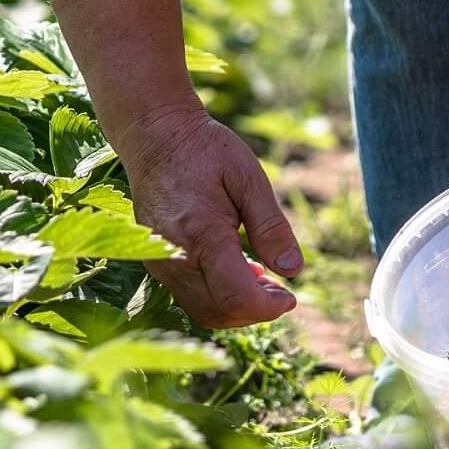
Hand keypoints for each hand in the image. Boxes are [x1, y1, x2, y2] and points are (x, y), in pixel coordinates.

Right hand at [110, 103, 302, 328]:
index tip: (290, 296)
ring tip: (259, 277)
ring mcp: (160, 261)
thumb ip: (271, 227)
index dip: (268, 308)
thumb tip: (293, 270)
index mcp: (202, 235)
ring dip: (235, 306)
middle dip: (255, 311)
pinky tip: (234, 267)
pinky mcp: (154, 260)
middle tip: (280, 289)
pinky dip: (216, 295)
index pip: (237, 298)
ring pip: (202, 310)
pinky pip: (188, 295)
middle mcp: (175, 257)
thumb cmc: (205, 151)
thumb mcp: (249, 178)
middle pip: (219, 313)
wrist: (154, 135)